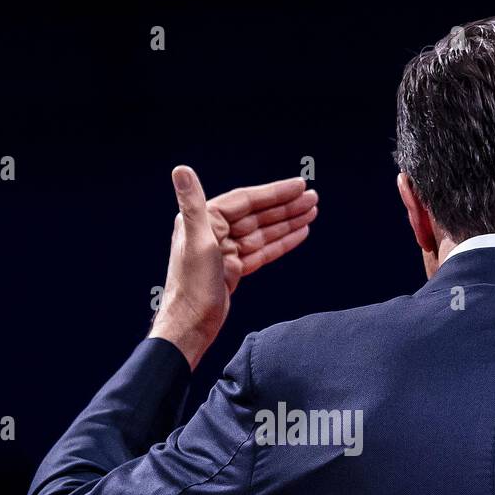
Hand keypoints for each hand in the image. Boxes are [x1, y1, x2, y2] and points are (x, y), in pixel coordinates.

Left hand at [150, 166, 317, 368]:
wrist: (191, 325)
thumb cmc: (191, 286)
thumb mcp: (195, 240)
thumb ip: (192, 203)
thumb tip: (180, 170)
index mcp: (205, 220)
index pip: (246, 200)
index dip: (274, 192)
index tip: (299, 185)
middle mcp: (214, 232)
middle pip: (258, 215)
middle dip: (287, 206)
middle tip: (313, 198)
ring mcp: (226, 251)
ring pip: (263, 232)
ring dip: (288, 222)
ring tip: (312, 212)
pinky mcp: (234, 269)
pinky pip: (262, 251)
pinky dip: (281, 242)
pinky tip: (299, 233)